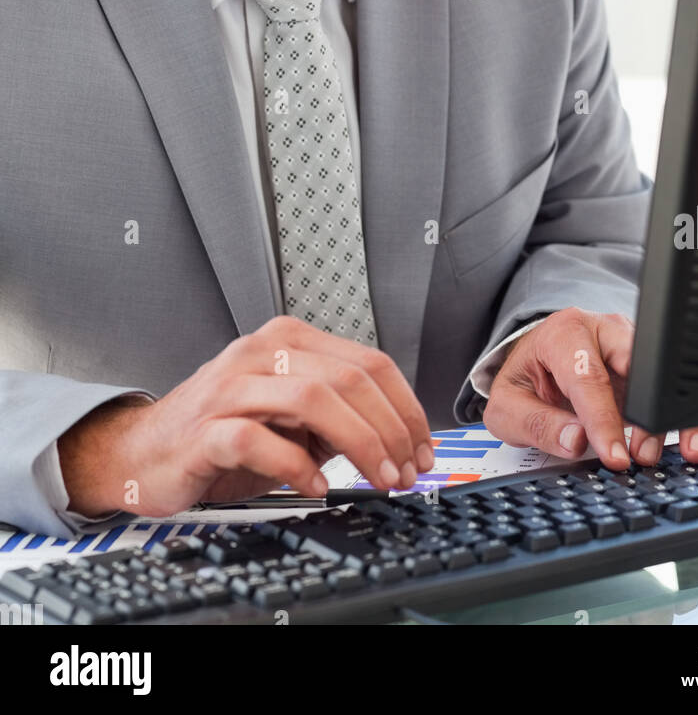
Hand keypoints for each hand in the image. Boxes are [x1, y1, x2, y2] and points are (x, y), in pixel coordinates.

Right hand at [58, 317, 434, 517]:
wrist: (144, 452)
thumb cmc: (221, 432)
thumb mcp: (290, 418)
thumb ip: (336, 416)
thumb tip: (398, 441)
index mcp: (289, 341)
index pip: (369, 362)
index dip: (406, 408)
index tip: (423, 448)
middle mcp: (261, 352)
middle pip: (349, 379)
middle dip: (391, 430)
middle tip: (407, 471)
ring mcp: (231, 386)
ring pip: (312, 399)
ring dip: (359, 444)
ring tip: (377, 479)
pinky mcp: (205, 428)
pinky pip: (258, 439)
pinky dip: (296, 466)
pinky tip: (315, 487)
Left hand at [482, 308, 697, 468]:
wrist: (535, 359)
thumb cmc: (525, 379)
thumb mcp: (507, 403)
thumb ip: (535, 422)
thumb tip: (574, 441)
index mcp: (566, 333)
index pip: (588, 376)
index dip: (603, 420)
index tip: (616, 457)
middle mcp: (605, 331)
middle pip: (638, 367)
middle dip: (650, 412)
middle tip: (649, 455)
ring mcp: (633, 347)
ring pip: (666, 375)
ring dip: (682, 415)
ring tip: (692, 451)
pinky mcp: (650, 367)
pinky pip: (677, 385)